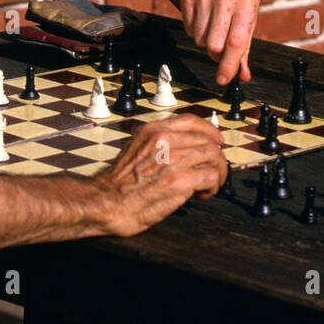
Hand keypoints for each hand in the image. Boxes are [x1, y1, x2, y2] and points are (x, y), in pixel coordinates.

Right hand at [93, 115, 226, 236]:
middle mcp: (164, 141)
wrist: (107, 202)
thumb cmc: (118, 182)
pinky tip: (202, 194)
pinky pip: (211, 176)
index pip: (190, 121)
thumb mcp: (134, 149)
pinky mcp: (181, 180)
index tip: (216, 140)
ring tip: (208, 185)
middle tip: (214, 170)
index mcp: (152, 131)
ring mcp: (174, 159)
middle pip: (207, 141)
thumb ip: (156, 143)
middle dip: (216, 157)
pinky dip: (212, 186)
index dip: (209, 130)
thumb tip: (180, 147)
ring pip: (214, 157)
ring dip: (217, 172)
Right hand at [179, 0, 261, 85]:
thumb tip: (242, 77)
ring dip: (207, 41)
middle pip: (213, 44)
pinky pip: (188, 28)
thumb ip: (246, 48)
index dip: (229, 64)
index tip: (224, 80)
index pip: (235, 41)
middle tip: (223, 50)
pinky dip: (196, 30)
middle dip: (217, 55)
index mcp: (246, 3)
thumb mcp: (252, 16)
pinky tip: (205, 17)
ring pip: (199, 38)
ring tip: (216, 28)